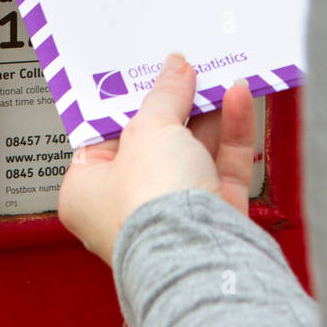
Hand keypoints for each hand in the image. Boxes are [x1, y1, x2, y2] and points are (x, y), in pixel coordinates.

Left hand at [58, 52, 255, 265]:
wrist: (198, 258)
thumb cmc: (150, 210)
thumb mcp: (149, 130)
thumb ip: (164, 95)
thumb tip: (174, 69)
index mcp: (87, 191)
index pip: (105, 135)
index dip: (128, 101)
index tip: (146, 72)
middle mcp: (128, 206)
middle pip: (154, 140)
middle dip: (176, 104)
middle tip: (188, 70)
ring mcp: (173, 213)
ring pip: (193, 151)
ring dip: (208, 112)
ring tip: (219, 75)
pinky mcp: (213, 217)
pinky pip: (221, 164)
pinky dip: (231, 131)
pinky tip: (238, 98)